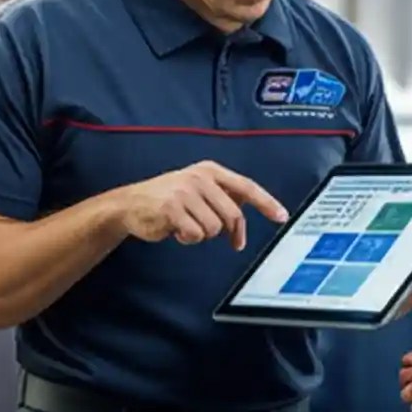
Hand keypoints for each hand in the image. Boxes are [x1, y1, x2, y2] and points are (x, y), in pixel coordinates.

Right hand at [118, 161, 287, 250]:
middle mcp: (199, 178)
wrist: (130, 203)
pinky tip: (175, 230)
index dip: (266, 202)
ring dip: (202, 234)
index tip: (281, 216)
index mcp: (210, 170)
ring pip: (213, 228)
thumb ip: (223, 193)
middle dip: (230, 232)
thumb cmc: (168, 197)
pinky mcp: (172, 209)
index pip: (246, 186)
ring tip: (186, 224)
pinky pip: (194, 235)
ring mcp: (185, 192)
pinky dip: (188, 239)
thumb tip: (253, 201)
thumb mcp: (197, 187)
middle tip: (230, 240)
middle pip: (232, 214)